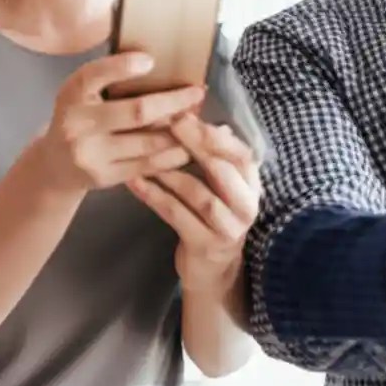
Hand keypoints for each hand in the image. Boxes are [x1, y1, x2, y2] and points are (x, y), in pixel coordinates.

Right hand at [26, 53, 208, 193]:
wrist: (54, 166)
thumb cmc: (77, 119)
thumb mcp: (81, 94)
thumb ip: (107, 80)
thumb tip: (156, 64)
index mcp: (71, 95)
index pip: (94, 75)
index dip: (122, 66)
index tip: (150, 60)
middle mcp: (78, 124)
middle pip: (136, 112)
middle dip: (174, 102)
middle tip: (197, 94)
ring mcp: (91, 154)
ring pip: (148, 142)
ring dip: (179, 130)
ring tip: (196, 118)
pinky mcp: (104, 177)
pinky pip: (148, 165)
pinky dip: (172, 155)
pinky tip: (187, 146)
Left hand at [127, 114, 259, 291]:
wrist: (212, 271)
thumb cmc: (212, 217)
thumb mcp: (219, 185)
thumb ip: (213, 155)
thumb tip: (200, 116)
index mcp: (251, 185)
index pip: (241, 153)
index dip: (213, 134)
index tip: (186, 113)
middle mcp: (246, 205)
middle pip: (221, 169)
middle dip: (194, 144)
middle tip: (167, 124)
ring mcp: (227, 228)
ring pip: (198, 193)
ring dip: (170, 170)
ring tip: (145, 151)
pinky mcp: (204, 245)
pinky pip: (176, 214)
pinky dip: (154, 195)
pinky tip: (133, 181)